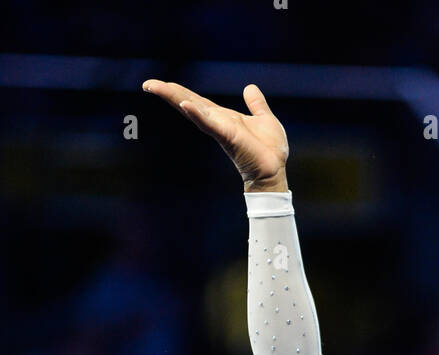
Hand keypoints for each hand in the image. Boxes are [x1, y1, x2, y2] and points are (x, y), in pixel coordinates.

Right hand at [141, 80, 288, 190]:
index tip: (158, 84)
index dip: (178, 92)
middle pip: (187, 103)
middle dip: (168, 93)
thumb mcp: (263, 118)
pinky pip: (210, 123)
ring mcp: (220, 129)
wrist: (274, 170)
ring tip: (156, 88)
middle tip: (147, 84)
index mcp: (222, 117)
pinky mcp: (228, 137)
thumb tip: (249, 88)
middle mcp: (216, 122)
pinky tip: (185, 104)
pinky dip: (198, 114)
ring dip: (175, 98)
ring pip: (193, 111)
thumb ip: (256, 103)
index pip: (196, 101)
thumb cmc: (269, 150)